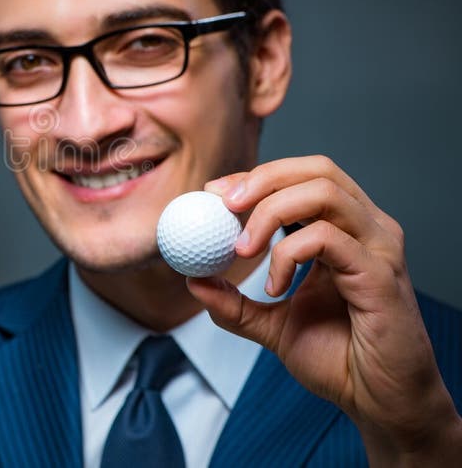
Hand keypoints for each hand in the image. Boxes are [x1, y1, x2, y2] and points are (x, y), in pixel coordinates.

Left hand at [186, 155, 461, 464]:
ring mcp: (378, 249)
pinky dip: (287, 254)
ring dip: (270, 212)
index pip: (302, 178)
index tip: (213, 194)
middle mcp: (367, 230)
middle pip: (317, 170)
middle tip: (223, 204)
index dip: (256, 177)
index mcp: (345, 231)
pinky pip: (327, 239)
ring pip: (323, 193)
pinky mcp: (380, 274)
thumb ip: (233, 302)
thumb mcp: (271, 325)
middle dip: (263, 178)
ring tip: (243, 249)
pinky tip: (274, 287)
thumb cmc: (340, 360)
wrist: (379, 403)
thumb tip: (192, 280)